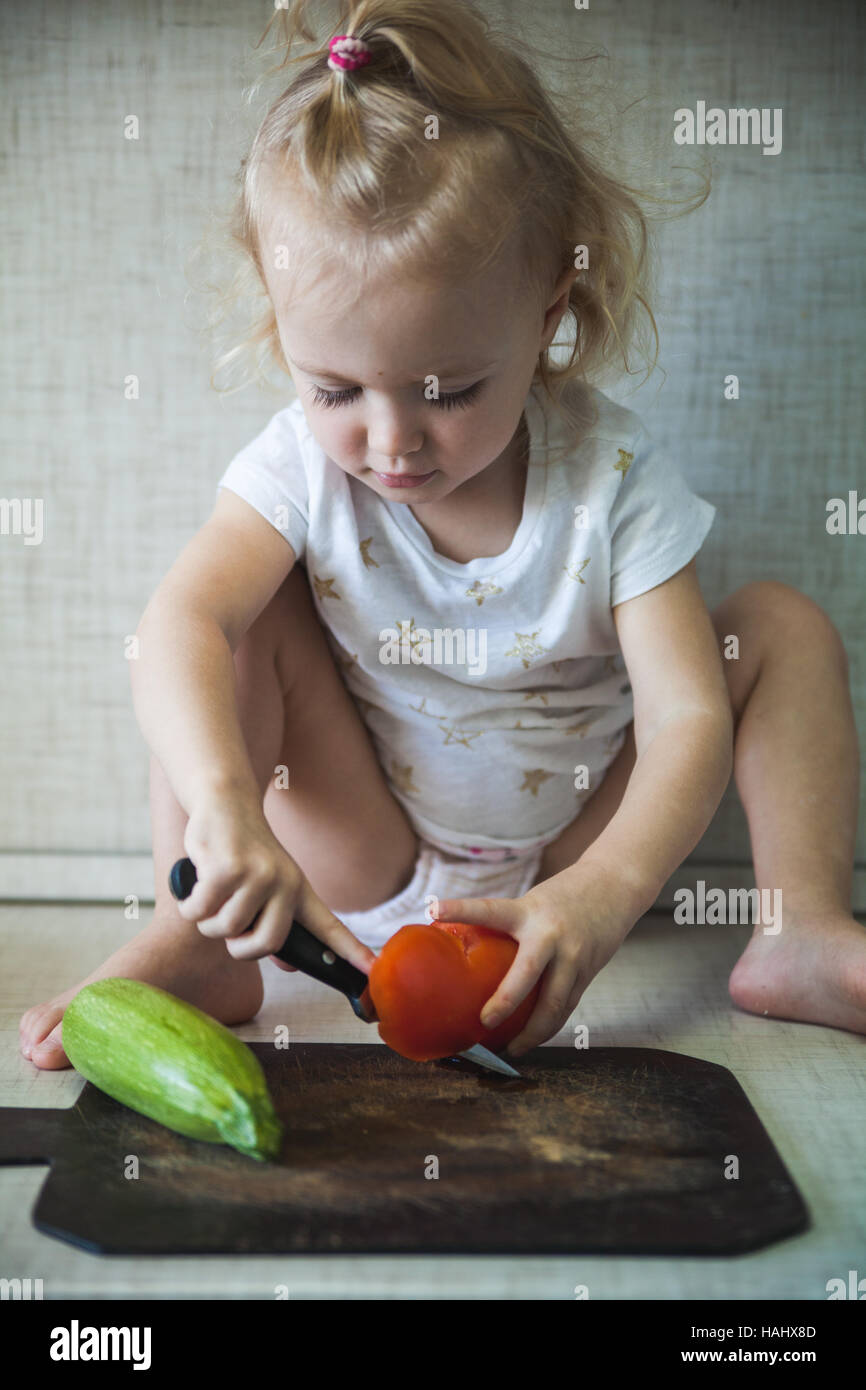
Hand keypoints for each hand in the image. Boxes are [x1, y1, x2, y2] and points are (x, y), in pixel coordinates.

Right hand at [175, 794, 375, 975]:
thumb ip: (274, 924)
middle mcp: (284, 883)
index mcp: (298, 890)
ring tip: (209, 895)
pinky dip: (190, 907)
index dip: (350, 951)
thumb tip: (289, 964)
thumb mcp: (266, 885)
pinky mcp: (227, 869)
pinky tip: (194, 887)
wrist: (224, 801)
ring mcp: (257, 875)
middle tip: (227, 931)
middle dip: (238, 948)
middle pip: (266, 944)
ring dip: (206, 921)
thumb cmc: (241, 850)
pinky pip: (200, 912)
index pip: (329, 926)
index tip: (371, 971)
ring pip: (225, 929)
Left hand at [433, 863, 636, 1055]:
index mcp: (528, 912)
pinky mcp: (588, 972)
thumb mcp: (534, 902)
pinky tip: (535, 1037)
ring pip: (553, 1004)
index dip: (461, 909)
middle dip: (505, 1003)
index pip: (490, 910)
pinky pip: (567, 1006)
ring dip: (532, 1032)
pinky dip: (550, 1025)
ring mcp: (573, 956)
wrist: (615, 885)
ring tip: (512, 1049)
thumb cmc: (565, 895)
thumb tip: (474, 954)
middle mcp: (550, 935)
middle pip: (526, 975)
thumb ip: (512, 928)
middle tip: (485, 1023)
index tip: (434, 908)